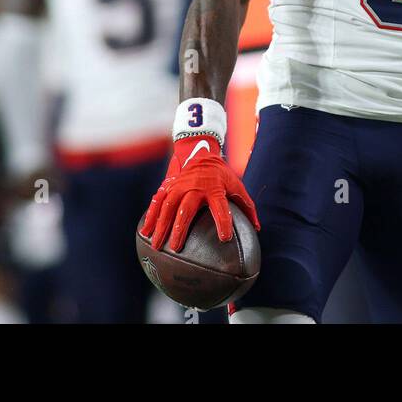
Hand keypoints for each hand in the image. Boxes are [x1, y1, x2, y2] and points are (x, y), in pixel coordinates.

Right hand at [140, 135, 258, 251]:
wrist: (201, 153)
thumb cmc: (222, 176)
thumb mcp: (237, 187)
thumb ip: (247, 207)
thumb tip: (257, 229)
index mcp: (215, 188)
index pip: (221, 207)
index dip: (224, 221)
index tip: (224, 238)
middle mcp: (195, 187)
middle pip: (186, 208)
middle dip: (180, 228)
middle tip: (176, 247)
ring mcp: (179, 186)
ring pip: (168, 206)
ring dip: (161, 225)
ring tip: (157, 245)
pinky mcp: (168, 186)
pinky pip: (157, 202)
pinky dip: (150, 216)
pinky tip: (144, 232)